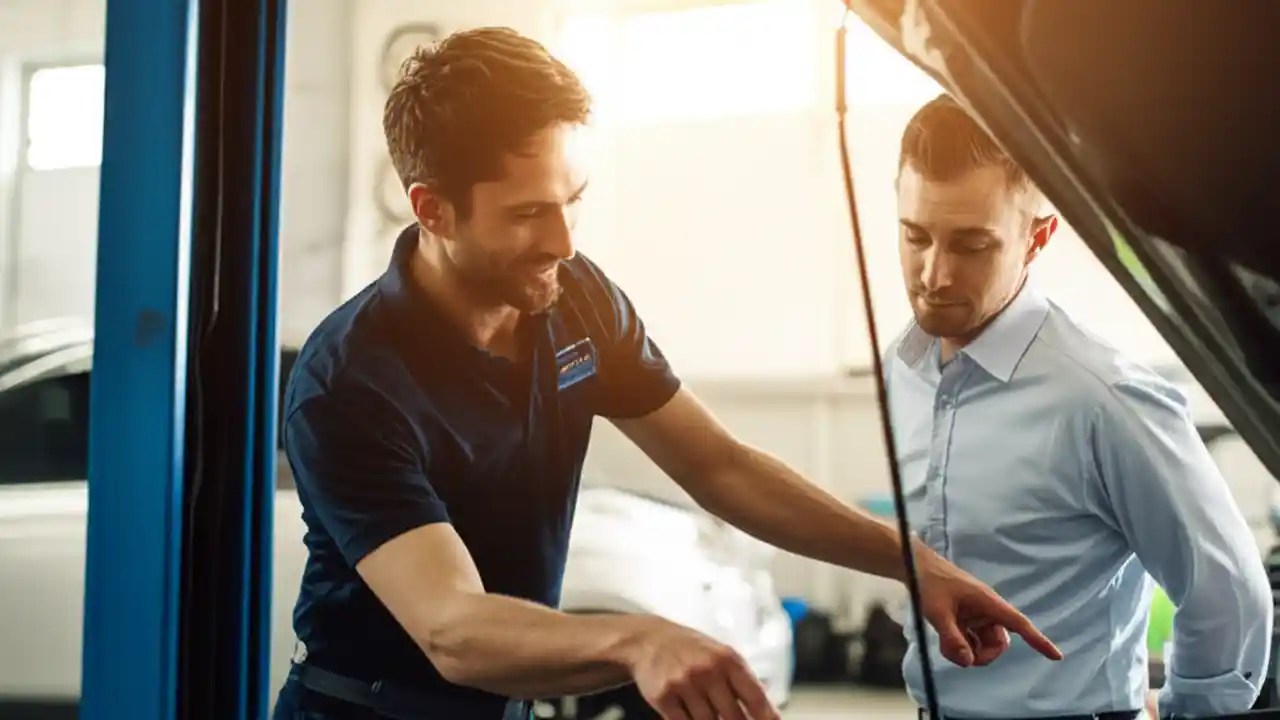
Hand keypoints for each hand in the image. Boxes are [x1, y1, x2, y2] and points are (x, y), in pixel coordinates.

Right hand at [627, 616, 780, 719]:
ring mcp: (684, 684)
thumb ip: (743, 680)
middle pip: (734, 718)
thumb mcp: (722, 654)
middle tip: (732, 719)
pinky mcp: (664, 696)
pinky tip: (691, 715)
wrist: (649, 639)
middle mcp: (708, 670)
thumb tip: (767, 713)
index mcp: (728, 659)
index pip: (756, 698)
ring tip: (710, 712)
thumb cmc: (692, 650)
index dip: (766, 718)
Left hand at [915, 546, 1062, 666]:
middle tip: (962, 657)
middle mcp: (986, 610)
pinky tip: (944, 643)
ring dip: (967, 652)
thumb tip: (968, 662)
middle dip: (983, 656)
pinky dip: (959, 647)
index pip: (1020, 624)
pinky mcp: (965, 620)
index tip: (1056, 656)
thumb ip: (952, 639)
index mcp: (988, 603)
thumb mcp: (938, 613)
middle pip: (998, 644)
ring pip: (982, 645)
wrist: (914, 567)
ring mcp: (976, 616)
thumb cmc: (929, 584)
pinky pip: (970, 642)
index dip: (1038, 640)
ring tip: (946, 647)